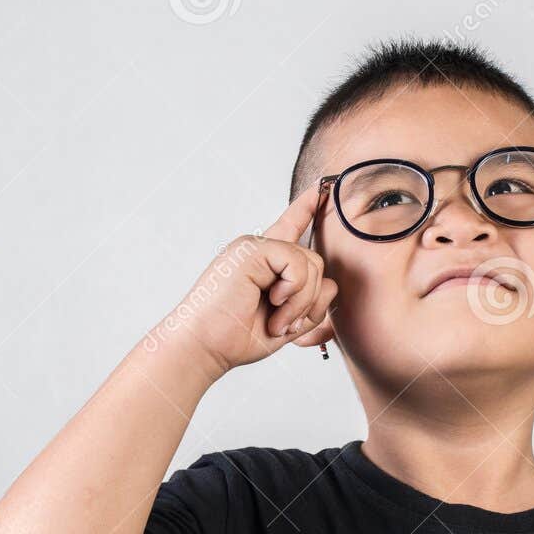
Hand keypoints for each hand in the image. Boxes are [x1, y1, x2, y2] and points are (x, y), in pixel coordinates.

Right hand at [163, 183, 339, 375]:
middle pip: (315, 262)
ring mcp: (254, 247)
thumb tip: (330, 283)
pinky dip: (293, 292)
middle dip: (310, 300)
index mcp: (264, 263)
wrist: (203, 346)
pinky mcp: (251, 250)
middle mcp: (259, 251)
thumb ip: (311, 303)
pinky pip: (298, 264)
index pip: (290, 228)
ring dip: (301, 302)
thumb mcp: (287, 323)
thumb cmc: (236, 338)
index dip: (307, 208)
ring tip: (276, 320)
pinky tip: (273, 304)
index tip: (322, 187)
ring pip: (312, 264)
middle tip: (285, 324)